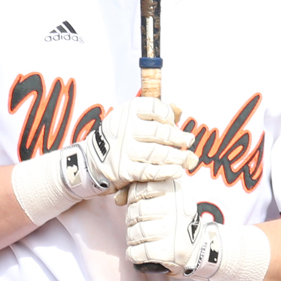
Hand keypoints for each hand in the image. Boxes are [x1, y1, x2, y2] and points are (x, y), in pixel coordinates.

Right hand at [69, 97, 197, 196]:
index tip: (172, 123)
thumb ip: (157, 113)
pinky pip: (149, 171)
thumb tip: (179, 109)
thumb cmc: (120, 136)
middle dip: (179, 138)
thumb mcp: (132, 118)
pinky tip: (177, 171)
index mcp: (128, 111)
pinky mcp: (123, 170)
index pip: (155, 107)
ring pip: (158, 153)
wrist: (91, 160)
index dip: (169, 115)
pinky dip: (166, 172)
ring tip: (188, 159)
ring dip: (177, 157)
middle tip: (189, 141)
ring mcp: (124, 150)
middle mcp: (125, 128)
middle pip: (160, 132)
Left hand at [124, 176, 222, 278]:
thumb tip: (118, 198)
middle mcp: (176, 209)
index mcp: (176, 192)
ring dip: (131, 238)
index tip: (138, 205)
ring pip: (135, 232)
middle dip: (131, 220)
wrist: (199, 250)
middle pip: (136, 211)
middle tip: (137, 226)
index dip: (134, 197)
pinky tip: (137, 253)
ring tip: (138, 240)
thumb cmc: (176, 222)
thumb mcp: (169, 199)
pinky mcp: (169, 252)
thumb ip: (145, 192)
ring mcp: (173, 231)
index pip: (143, 187)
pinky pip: (138, 252)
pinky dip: (133, 254)